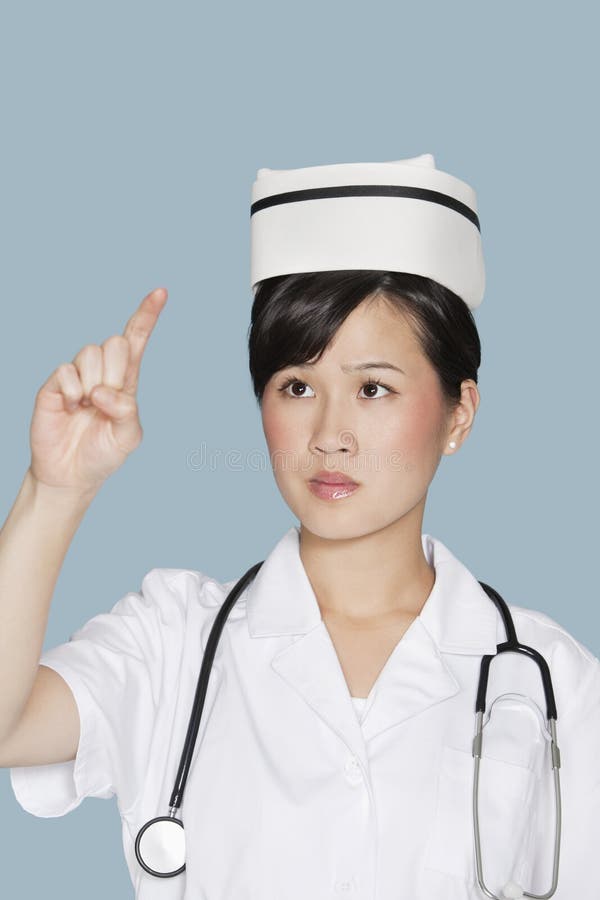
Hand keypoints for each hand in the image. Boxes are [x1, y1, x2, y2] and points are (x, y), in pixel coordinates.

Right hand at [29, 287, 167, 493]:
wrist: (70, 474)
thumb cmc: (103, 453)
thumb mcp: (128, 436)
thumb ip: (126, 411)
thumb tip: (102, 391)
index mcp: (125, 381)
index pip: (136, 340)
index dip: (147, 315)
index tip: (161, 292)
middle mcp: (102, 372)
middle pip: (115, 343)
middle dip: (115, 372)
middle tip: (105, 401)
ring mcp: (77, 376)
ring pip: (90, 353)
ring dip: (93, 384)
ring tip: (86, 407)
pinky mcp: (54, 385)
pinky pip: (65, 371)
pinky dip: (72, 392)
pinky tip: (70, 407)